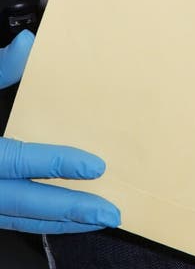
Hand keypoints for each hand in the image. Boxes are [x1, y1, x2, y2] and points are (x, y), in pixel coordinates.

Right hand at [0, 31, 120, 232]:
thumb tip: (29, 45)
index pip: (16, 161)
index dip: (56, 165)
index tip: (95, 166)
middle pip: (23, 204)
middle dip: (69, 211)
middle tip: (109, 212)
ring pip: (16, 221)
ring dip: (58, 223)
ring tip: (96, 220)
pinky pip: (7, 221)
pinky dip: (36, 221)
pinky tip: (61, 217)